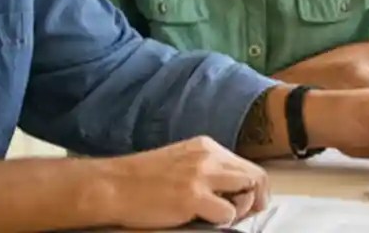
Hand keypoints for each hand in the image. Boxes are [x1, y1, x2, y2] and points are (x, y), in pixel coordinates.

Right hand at [91, 136, 268, 228]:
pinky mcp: (193, 196)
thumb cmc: (143, 179)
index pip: (246, 165)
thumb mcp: (181, 162)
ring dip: (241, 209)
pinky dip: (222, 221)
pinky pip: (228, 213)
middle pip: (254, 176)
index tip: (244, 203)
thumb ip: (207, 169)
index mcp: (206, 146)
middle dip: (254, 199)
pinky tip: (205, 221)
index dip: (251, 188)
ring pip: (248, 190)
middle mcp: (208, 156)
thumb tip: (233, 190)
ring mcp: (201, 175)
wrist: (113, 185)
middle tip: (241, 214)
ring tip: (222, 216)